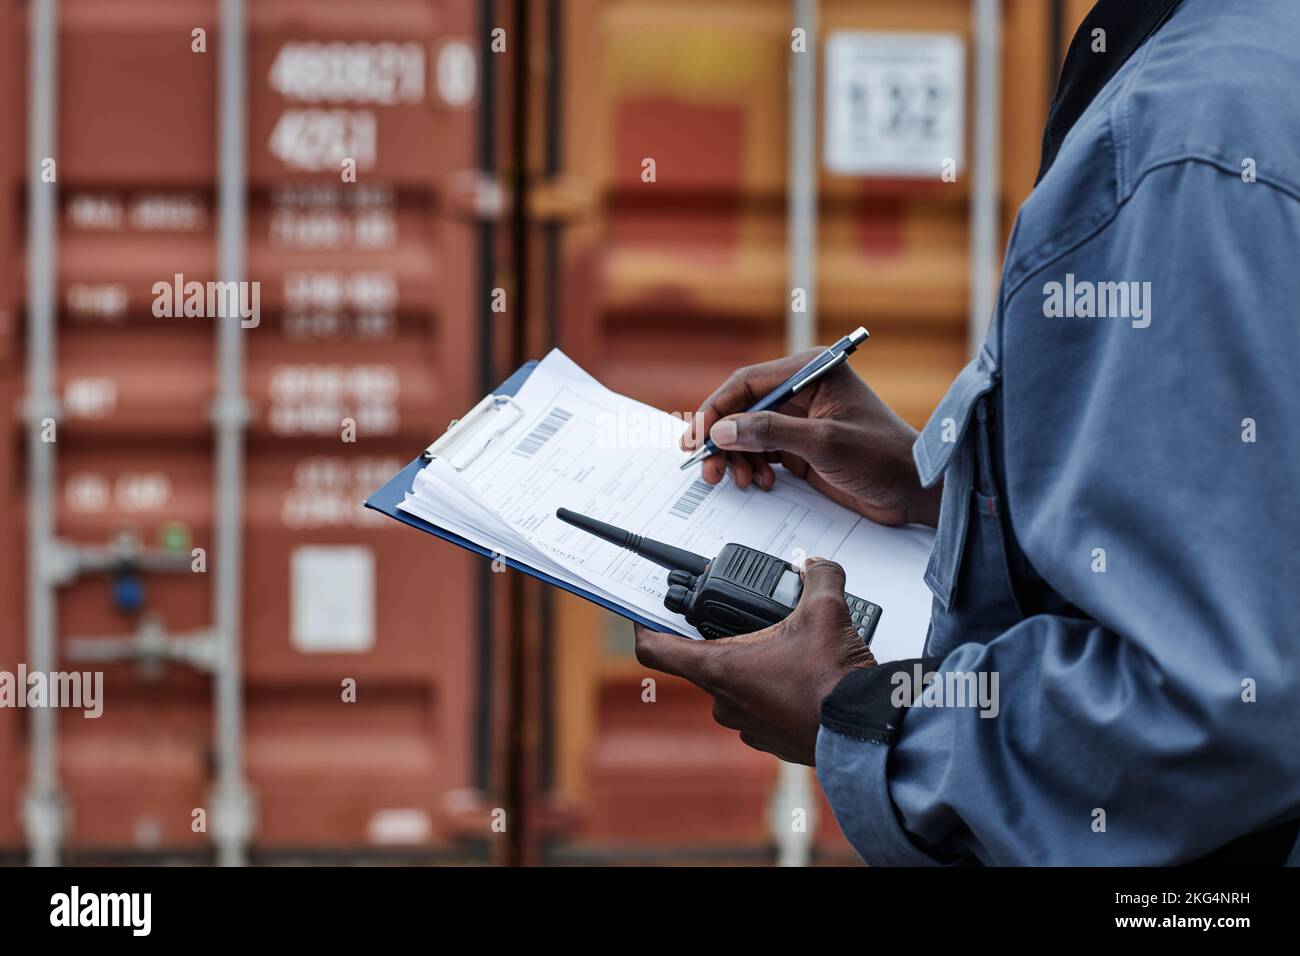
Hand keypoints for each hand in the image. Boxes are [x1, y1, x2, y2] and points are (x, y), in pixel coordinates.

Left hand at [632, 559, 874, 765]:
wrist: (862, 733)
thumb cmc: (833, 681)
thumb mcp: (826, 612)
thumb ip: (818, 578)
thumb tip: (815, 565)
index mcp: (719, 668)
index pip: (655, 649)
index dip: (643, 626)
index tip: (643, 613)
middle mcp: (723, 701)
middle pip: (702, 663)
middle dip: (723, 639)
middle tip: (744, 621)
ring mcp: (745, 725)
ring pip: (733, 686)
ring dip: (751, 667)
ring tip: (784, 649)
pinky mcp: (769, 739)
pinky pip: (758, 708)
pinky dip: (772, 691)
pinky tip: (800, 677)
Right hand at [684, 350, 940, 526]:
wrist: (913, 490)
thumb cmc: (883, 457)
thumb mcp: (824, 443)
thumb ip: (771, 433)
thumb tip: (722, 430)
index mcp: (812, 371)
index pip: (747, 383)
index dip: (716, 410)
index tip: (696, 438)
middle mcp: (803, 389)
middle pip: (742, 408)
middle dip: (722, 440)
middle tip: (710, 469)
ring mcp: (800, 418)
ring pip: (747, 432)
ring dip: (736, 457)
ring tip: (741, 481)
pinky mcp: (801, 444)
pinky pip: (761, 450)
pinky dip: (752, 466)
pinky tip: (760, 482)